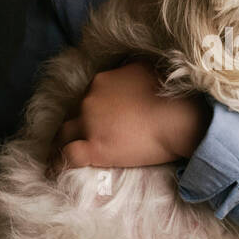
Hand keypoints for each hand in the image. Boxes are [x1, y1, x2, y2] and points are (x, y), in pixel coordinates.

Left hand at [48, 58, 210, 171]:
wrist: (180, 117)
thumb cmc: (172, 94)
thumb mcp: (146, 68)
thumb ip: (128, 71)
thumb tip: (127, 72)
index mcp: (101, 81)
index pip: (88, 96)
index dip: (92, 108)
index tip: (99, 117)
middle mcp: (90, 100)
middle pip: (75, 114)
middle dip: (78, 124)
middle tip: (85, 135)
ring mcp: (90, 124)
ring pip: (65, 133)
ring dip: (63, 142)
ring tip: (62, 152)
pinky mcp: (96, 149)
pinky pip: (68, 156)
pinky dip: (60, 163)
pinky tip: (57, 170)